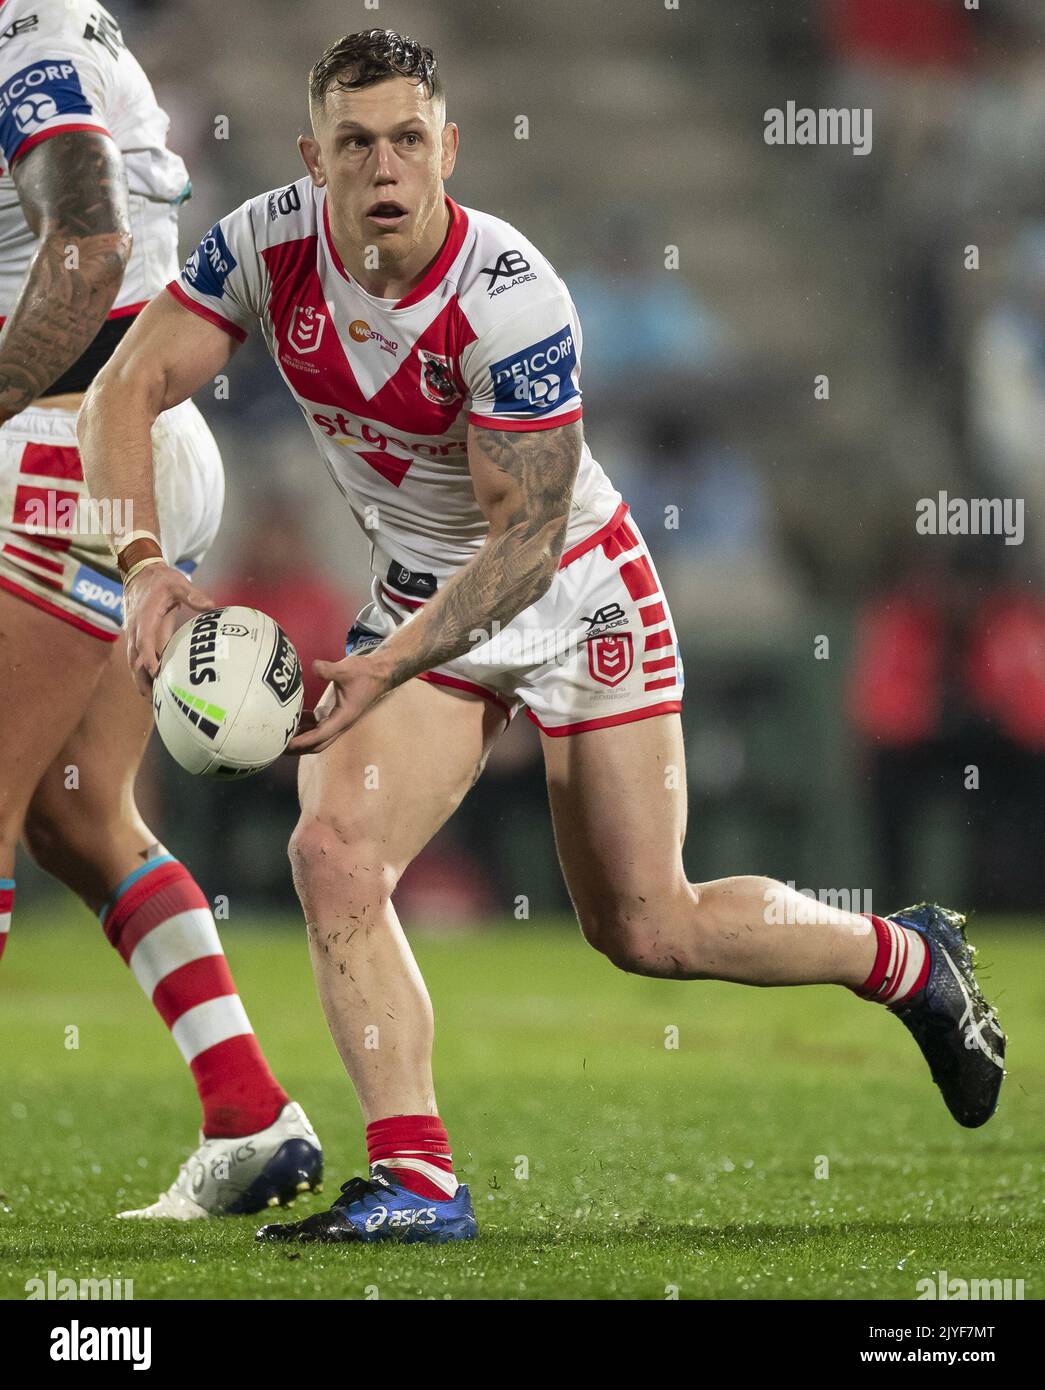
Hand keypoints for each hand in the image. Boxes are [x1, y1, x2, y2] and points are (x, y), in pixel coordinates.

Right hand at [124, 562, 214, 695]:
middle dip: (140, 676)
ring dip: (139, 677)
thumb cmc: (160, 579)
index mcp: (145, 616)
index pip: (144, 640)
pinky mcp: (137, 634)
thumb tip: (211, 605)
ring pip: (133, 658)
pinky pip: (137, 655)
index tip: (155, 672)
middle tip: (151, 696)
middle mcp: (135, 627)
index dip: (148, 657)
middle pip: (134, 656)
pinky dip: (141, 669)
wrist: (139, 573)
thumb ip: (193, 595)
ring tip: (149, 697)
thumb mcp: (178, 583)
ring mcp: (134, 631)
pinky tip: (150, 683)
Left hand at [285, 654, 391, 754]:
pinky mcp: (336, 714)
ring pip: (318, 737)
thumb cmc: (364, 673)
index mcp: (343, 717)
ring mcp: (338, 720)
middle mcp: (341, 723)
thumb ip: (329, 670)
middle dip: (299, 748)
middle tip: (277, 747)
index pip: (320, 736)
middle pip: (318, 744)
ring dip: (302, 739)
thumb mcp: (346, 669)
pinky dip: (306, 727)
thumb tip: (314, 666)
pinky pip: (319, 726)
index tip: (286, 744)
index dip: (303, 741)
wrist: (379, 673)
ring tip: (281, 737)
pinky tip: (293, 719)